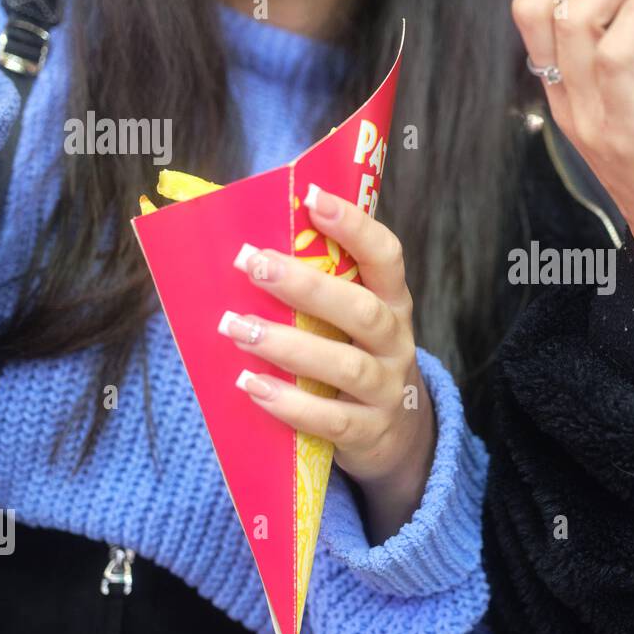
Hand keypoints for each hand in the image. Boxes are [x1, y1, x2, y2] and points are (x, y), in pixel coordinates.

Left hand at [226, 187, 433, 542]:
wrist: (398, 436)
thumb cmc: (356, 358)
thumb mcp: (352, 322)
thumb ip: (319, 289)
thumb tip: (246, 248)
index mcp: (393, 302)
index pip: (385, 256)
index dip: (355, 226)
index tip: (313, 197)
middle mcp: (396, 342)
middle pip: (362, 310)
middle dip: (307, 286)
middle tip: (252, 263)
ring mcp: (387, 390)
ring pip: (344, 366)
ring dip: (287, 345)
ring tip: (235, 328)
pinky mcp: (370, 432)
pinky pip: (331, 419)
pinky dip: (289, 403)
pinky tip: (250, 386)